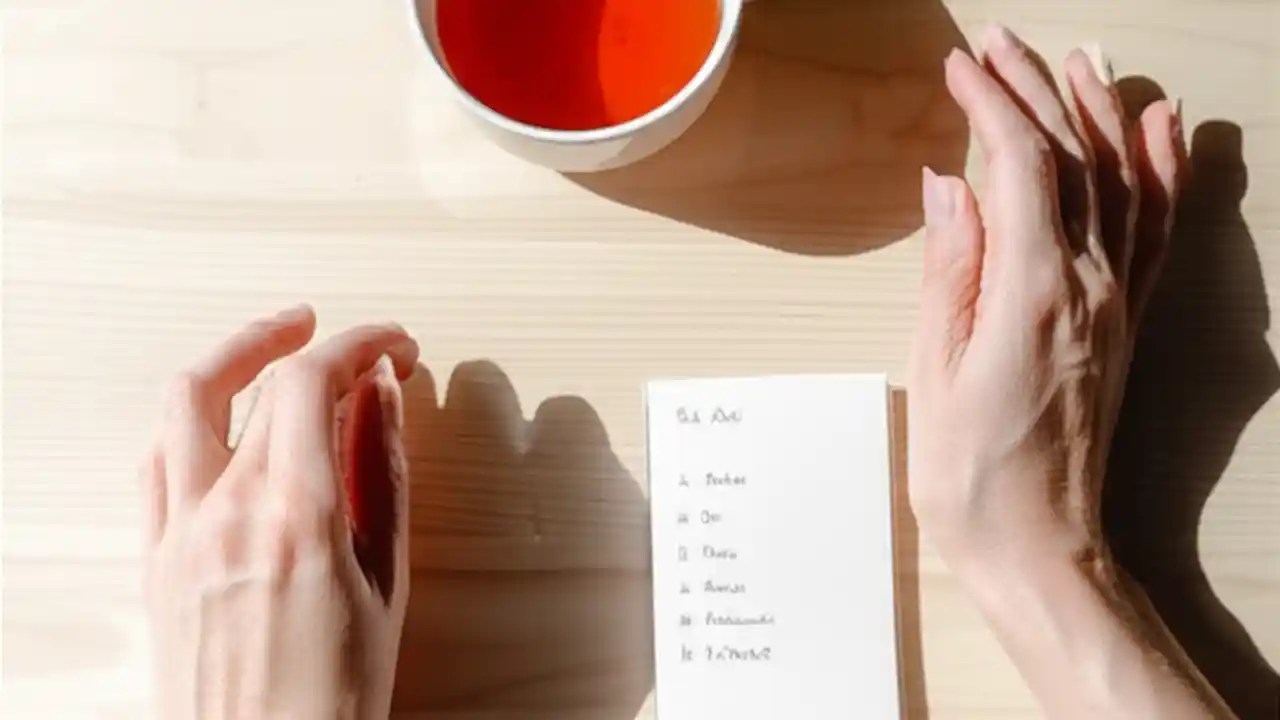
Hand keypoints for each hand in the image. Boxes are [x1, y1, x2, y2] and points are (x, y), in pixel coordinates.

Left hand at [141, 305, 417, 718]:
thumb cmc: (333, 699)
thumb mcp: (385, 582)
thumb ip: (383, 475)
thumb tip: (383, 397)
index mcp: (293, 516)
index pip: (314, 380)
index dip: (358, 342)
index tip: (391, 342)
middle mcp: (224, 511)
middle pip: (260, 382)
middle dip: (319, 348)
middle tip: (363, 353)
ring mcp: (178, 532)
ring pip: (187, 402)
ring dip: (234, 356)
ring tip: (276, 342)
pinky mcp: (154, 558)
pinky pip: (157, 459)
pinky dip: (193, 419)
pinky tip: (223, 418)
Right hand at [908, 27, 1182, 573]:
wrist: (1038, 544)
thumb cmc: (970, 473)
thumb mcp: (935, 370)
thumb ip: (948, 269)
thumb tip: (948, 186)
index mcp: (1033, 293)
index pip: (1020, 167)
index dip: (991, 106)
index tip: (958, 67)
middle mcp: (1089, 287)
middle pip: (1072, 161)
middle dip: (1035, 89)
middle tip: (997, 42)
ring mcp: (1115, 304)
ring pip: (1119, 184)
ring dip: (1098, 113)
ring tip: (1077, 58)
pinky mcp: (1124, 324)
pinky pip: (1153, 232)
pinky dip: (1158, 173)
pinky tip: (1157, 131)